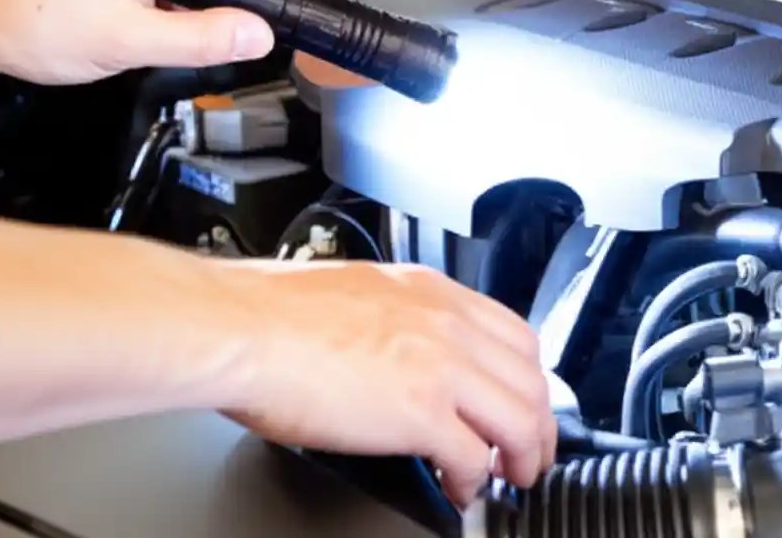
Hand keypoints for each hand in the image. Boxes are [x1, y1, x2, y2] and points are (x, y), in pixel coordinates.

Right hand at [213, 259, 557, 507]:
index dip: (528, 377)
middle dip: (539, 422)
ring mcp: (441, 368)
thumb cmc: (274, 312)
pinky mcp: (421, 413)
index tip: (524, 399)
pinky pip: (473, 455)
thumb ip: (399, 318)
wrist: (241, 328)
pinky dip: (474, 480)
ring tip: (514, 475)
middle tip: (532, 450)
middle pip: (530, 379)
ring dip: (523, 454)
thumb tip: (403, 353)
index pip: (515, 335)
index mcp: (433, 293)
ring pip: (520, 417)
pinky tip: (461, 488)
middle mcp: (448, 324)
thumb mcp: (361, 293)